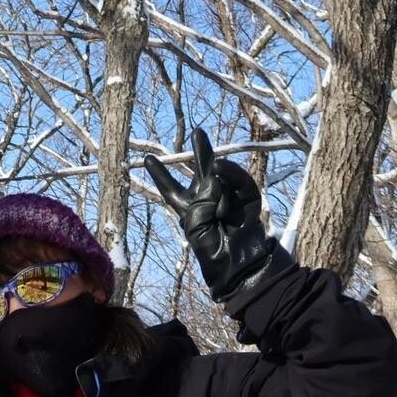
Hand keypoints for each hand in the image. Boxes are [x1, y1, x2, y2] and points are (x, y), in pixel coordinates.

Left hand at [144, 129, 285, 303]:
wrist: (242, 264)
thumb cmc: (213, 252)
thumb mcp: (196, 229)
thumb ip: (200, 203)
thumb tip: (214, 178)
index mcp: (189, 211)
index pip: (172, 190)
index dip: (161, 175)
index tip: (148, 159)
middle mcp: (207, 201)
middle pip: (200, 172)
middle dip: (200, 152)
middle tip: (198, 133)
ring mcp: (228, 198)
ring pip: (219, 176)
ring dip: (215, 177)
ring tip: (216, 178)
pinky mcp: (247, 198)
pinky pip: (239, 181)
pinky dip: (230, 174)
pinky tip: (221, 167)